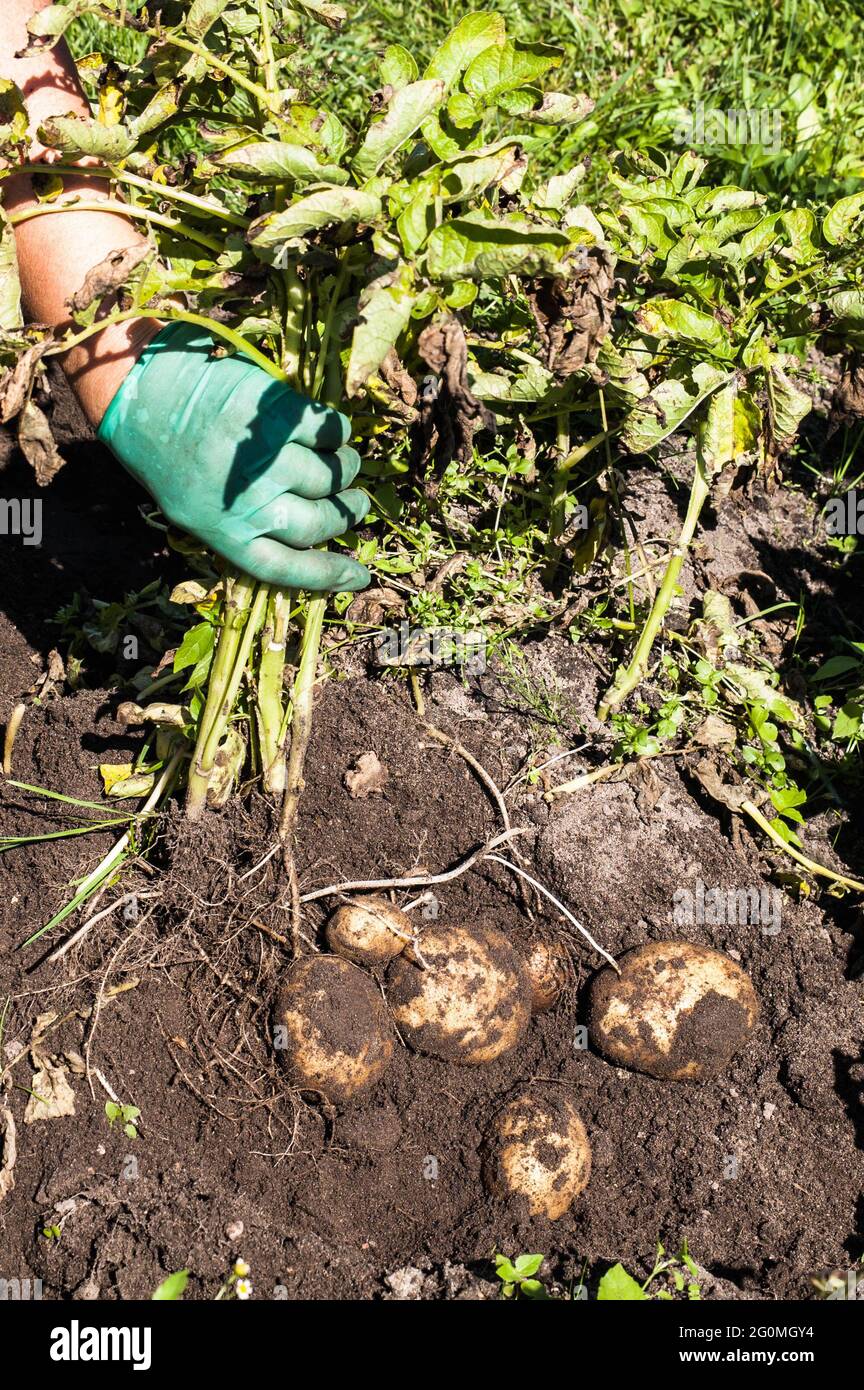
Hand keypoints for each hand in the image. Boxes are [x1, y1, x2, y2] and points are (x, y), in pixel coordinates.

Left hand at [98, 322, 370, 590]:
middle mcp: (248, 502)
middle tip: (358, 504)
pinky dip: (338, 433)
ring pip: (331, 475)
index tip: (361, 577)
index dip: (331, 575)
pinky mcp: (274, 414)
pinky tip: (332, 432)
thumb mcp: (193, 510)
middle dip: (348, 514)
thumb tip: (308, 539)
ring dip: (346, 470)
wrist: (142, 392)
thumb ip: (243, 528)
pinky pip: (328, 431)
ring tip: (344, 463)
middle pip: (320, 522)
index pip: (291, 569)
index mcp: (226, 533)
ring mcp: (263, 457)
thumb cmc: (168, 456)